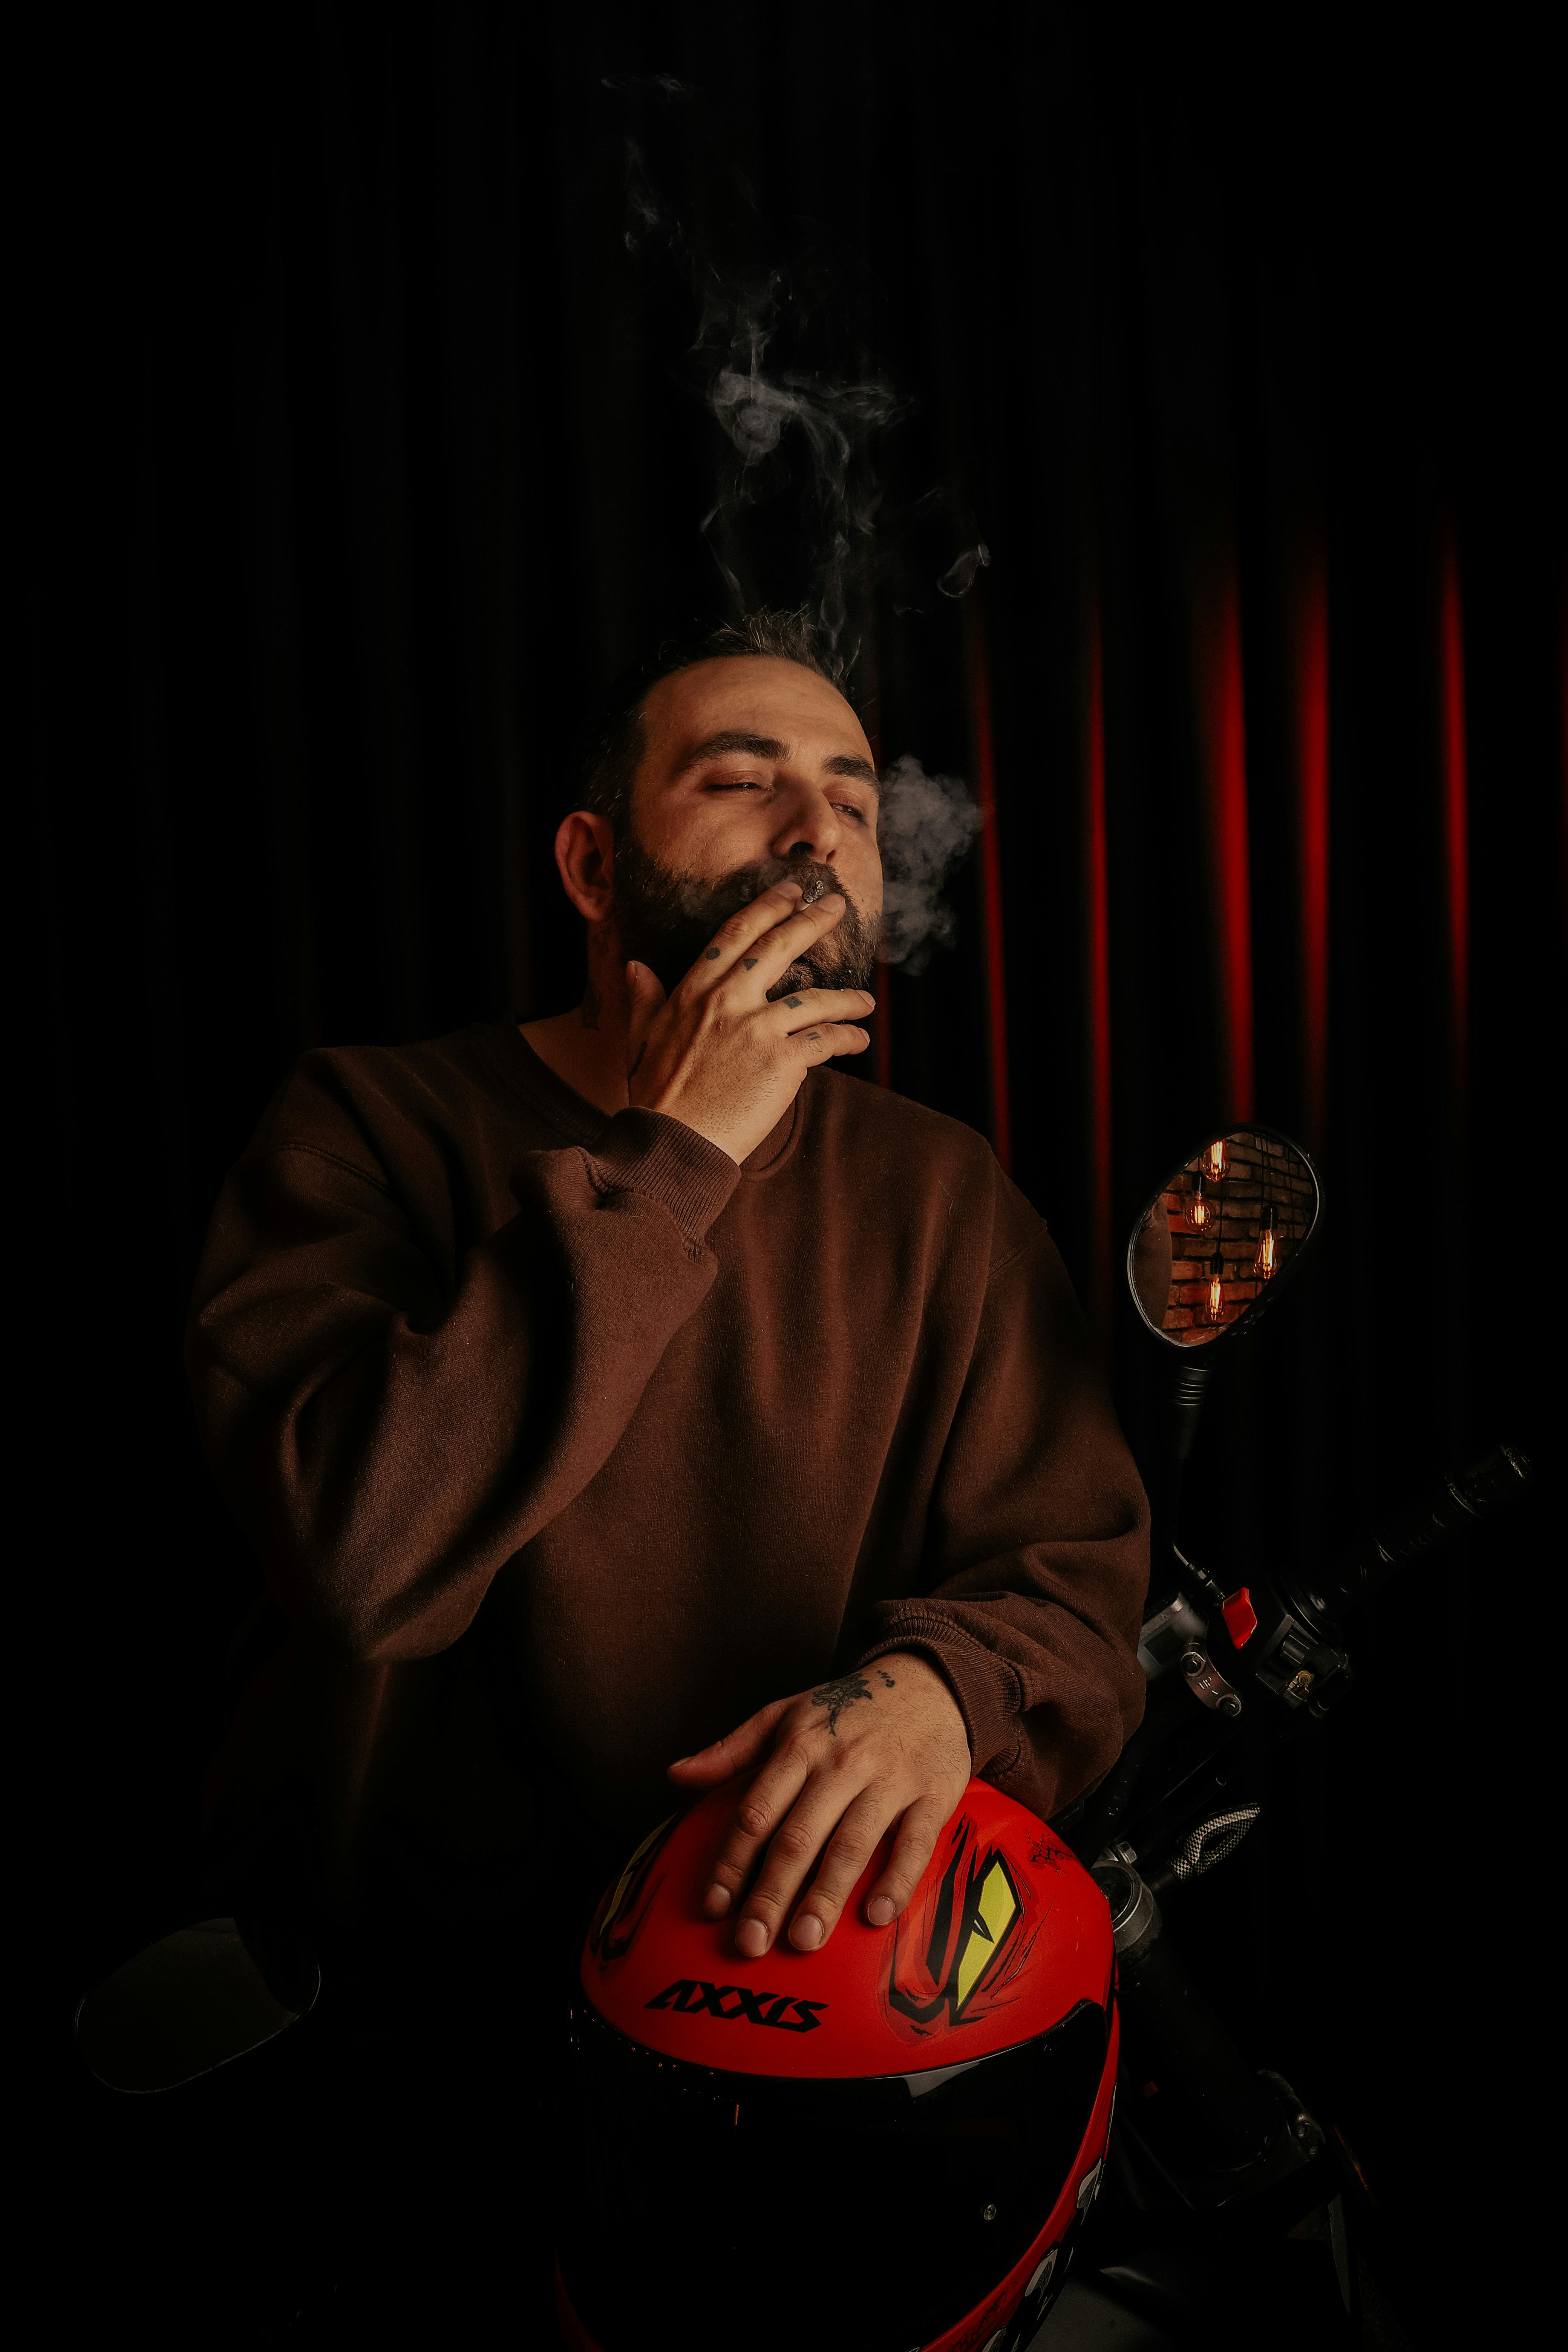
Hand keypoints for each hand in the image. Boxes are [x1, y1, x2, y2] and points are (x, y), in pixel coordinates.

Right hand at [624, 881, 873, 1164]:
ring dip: (847, 997)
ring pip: (815, 998)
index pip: (735, 935)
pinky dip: (847, 1038)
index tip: (790, 890)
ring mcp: (756, 1029)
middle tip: (837, 904)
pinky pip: (826, 1040)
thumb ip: (643, 999)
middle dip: (812, 920)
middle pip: (779, 946)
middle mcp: (727, 1001)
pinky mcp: (781, 1061)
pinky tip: (859, 1040)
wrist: (673, 1143)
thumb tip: (634, 966)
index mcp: (694, 991)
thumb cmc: (656, 1096)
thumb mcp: (639, 1039)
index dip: (767, 907)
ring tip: (866, 1001)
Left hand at [666, 1653, 971, 1956]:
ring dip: (825, 1895)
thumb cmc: (846, 1708)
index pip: (756, 1812)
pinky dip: (896, 1879)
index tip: (713, 1907)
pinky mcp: (932, 1795)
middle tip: (750, 1943)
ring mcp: (888, 1781)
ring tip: (803, 1940)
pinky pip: (914, 1843)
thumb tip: (675, 1775)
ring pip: (851, 1844)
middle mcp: (840, 1765)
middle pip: (798, 1837)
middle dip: (771, 1893)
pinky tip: (877, 1915)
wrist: (928, 1682)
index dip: (731, 1862)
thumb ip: (731, 1750)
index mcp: (799, 1747)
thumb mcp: (784, 1715)